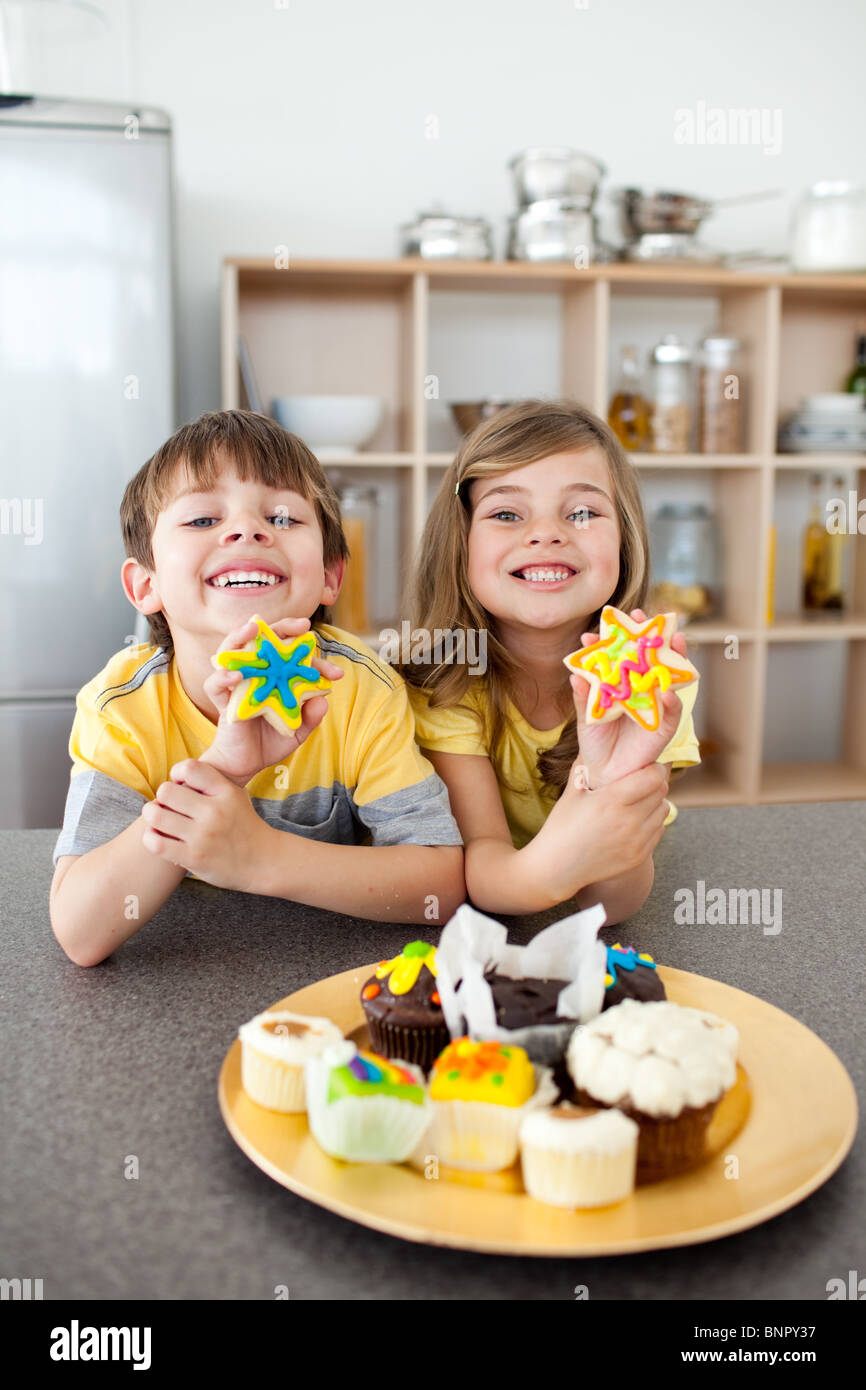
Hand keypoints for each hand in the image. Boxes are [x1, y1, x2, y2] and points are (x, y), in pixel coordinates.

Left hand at [140, 759, 273, 889]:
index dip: (178, 773)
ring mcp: (204, 836)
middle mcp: (215, 812)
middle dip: (161, 797)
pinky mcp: (194, 858)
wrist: (265, 861)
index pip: (190, 768)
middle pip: (166, 791)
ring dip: (151, 816)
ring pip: (156, 816)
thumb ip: (211, 782)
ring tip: (158, 820)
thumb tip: (178, 771)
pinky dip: (150, 837)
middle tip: (166, 805)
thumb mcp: (236, 796)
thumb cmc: (243, 825)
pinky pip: (155, 842)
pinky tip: (159, 837)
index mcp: (226, 792)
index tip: (180, 785)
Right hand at [201, 617, 342, 785]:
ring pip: (231, 650)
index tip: (336, 675)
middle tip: (303, 625)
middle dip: (283, 627)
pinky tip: (235, 675)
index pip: (293, 655)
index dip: (315, 660)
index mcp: (274, 675)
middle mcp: (254, 673)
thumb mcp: (297, 729)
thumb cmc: (270, 741)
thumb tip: (322, 700)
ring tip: (253, 628)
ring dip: (239, 636)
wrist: (246, 765)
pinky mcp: (221, 701)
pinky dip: (222, 677)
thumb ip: (310, 716)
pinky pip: (215, 684)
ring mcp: (235, 685)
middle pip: (262, 638)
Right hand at [528, 762, 670, 905]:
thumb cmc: (562, 826)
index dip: (654, 767)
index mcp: (612, 801)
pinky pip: (659, 829)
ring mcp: (637, 841)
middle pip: (661, 791)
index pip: (653, 777)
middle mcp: (628, 821)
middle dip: (655, 782)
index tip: (648, 764)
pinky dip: (652, 821)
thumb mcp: (572, 791)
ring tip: (638, 800)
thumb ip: (586, 764)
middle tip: (643, 779)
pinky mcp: (640, 855)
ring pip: (664, 810)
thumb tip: (594, 739)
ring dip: (655, 801)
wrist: (557, 868)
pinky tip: (635, 820)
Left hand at [569, 607, 687, 789]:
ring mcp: (658, 705)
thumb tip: (575, 672)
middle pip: (655, 656)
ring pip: (671, 676)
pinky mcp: (665, 726)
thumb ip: (583, 694)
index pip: (630, 652)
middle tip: (647, 616)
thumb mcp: (587, 714)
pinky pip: (673, 712)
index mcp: (627, 682)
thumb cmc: (596, 740)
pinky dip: (673, 701)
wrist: (604, 771)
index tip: (618, 616)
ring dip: (675, 657)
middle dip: (654, 634)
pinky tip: (669, 692)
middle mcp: (645, 689)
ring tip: (675, 640)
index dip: (626, 633)